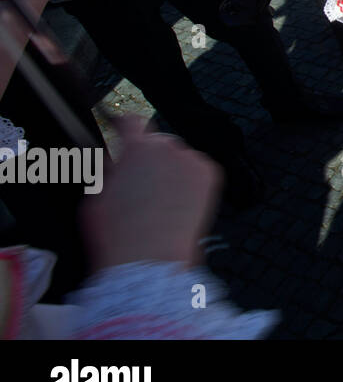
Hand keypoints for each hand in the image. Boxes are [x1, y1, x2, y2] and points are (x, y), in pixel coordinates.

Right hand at [82, 115, 220, 271]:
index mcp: (136, 148)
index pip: (130, 120)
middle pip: (156, 142)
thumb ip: (105, 166)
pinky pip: (196, 169)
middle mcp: (168, 147)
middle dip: (147, 156)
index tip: (119, 123)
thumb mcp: (95, 195)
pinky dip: (188, 180)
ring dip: (169, 169)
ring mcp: (192, 160)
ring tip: (158, 200)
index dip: (122, 121)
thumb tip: (112, 154)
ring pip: (178, 157)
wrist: (150, 261)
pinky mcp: (210, 175)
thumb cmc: (117, 234)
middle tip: (139, 184)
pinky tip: (176, 202)